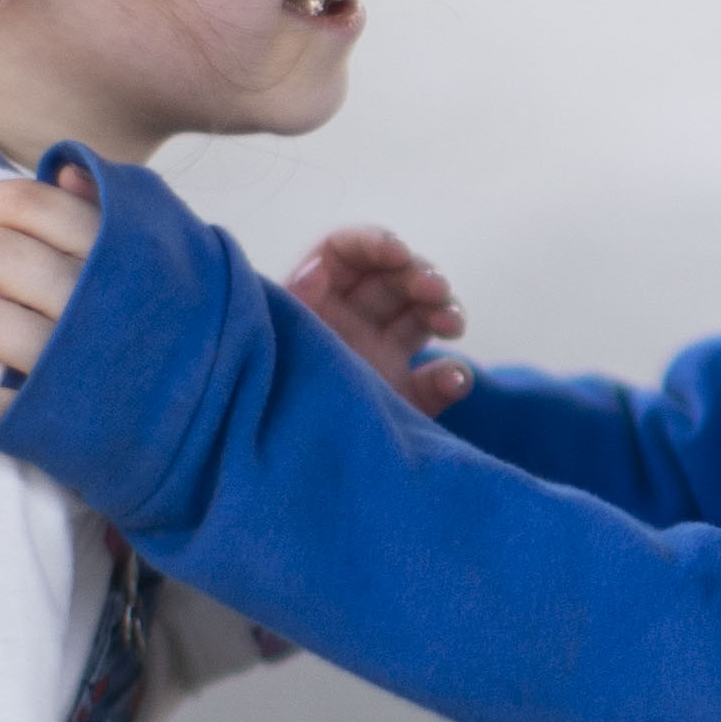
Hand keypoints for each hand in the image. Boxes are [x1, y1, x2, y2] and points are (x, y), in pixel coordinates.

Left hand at [282, 224, 480, 417]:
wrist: (278, 477)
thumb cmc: (267, 400)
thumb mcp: (281, 344)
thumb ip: (299, 304)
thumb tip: (317, 269)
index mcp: (316, 299)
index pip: (347, 252)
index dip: (374, 244)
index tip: (396, 254)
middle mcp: (352, 321)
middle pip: (395, 279)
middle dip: (421, 275)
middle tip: (434, 291)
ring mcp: (382, 355)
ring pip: (425, 317)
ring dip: (446, 311)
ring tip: (452, 325)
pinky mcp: (406, 396)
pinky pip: (440, 379)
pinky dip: (453, 376)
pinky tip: (453, 378)